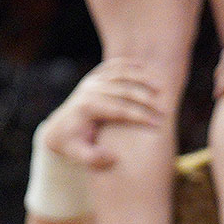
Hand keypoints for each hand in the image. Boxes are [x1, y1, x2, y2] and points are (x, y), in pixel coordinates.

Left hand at [39, 61, 166, 167]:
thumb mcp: (78, 155)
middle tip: (165, 112)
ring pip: (119, 74)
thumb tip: (112, 157)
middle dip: (146, 100)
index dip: (139, 116)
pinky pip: (112, 66)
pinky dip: (128, 65)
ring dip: (141, 79)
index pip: (118, 109)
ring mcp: (91, 82)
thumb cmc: (71, 144)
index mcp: (86, 107)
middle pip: (122, 91)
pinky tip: (144, 68)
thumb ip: (93, 159)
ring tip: (161, 88)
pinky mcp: (94, 78)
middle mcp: (88, 90)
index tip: (158, 124)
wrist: (58, 129)